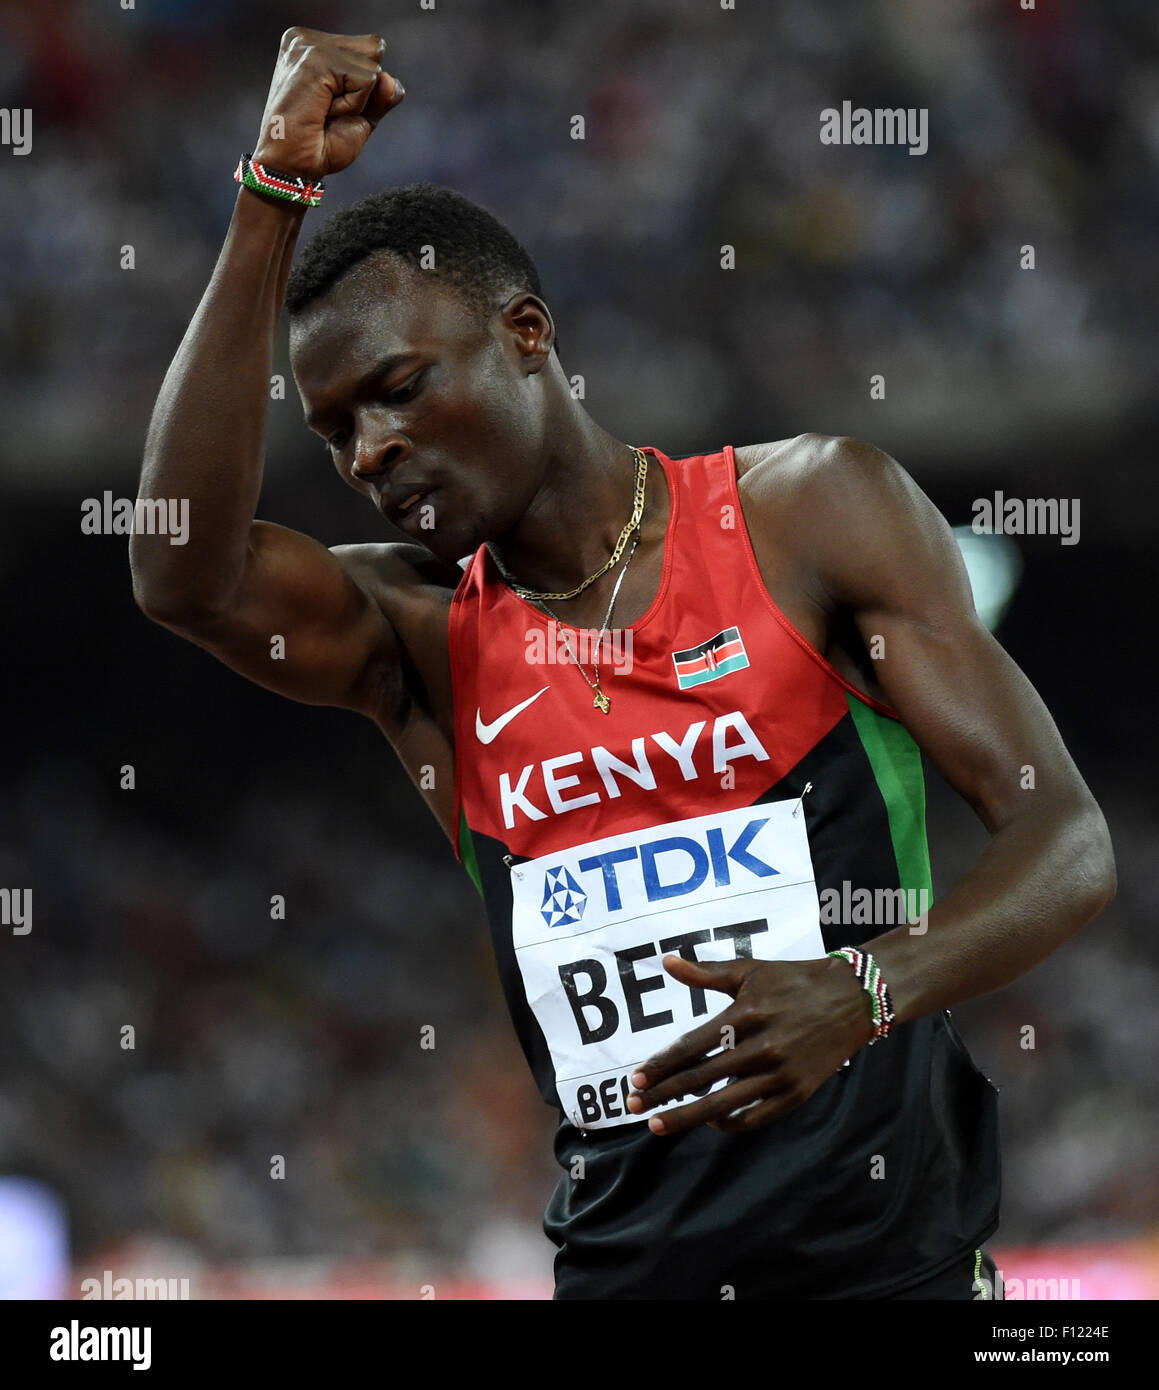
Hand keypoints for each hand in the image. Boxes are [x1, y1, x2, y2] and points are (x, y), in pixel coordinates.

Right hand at [251, 28, 404, 178]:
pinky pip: (366, 80)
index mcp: (313, 43)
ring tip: (325, 112)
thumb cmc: (321, 145)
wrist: (294, 167)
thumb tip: (390, 81)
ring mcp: (308, 45)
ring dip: (357, 100)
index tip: (332, 105)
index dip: (365, 86)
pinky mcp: (314, 59)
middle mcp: (307, 38)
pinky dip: (354, 105)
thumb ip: (381, 95)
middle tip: (330, 110)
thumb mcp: (361, 116)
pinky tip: (324, 112)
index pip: (371, 48)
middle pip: (375, 48)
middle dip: (364, 88)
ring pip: (372, 65)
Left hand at [625, 954, 876, 1134]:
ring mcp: (780, 1074)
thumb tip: (667, 961)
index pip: (693, 1047)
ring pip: (723, 1105)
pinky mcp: (796, 1094)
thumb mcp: (750, 971)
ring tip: (657, 1124)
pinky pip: (754, 1117)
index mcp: (747, 1014)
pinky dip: (727, 1123)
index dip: (661, 1065)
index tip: (636, 1079)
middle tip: (633, 1105)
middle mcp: (762, 1047)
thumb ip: (706, 972)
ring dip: (686, 1117)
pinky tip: (707, 1122)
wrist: (852, 999)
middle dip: (663, 1094)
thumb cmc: (794, 981)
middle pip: (701, 1079)